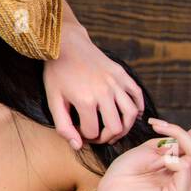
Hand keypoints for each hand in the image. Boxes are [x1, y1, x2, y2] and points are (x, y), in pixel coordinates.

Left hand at [44, 21, 143, 148]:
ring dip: (125, 127)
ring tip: (115, 131)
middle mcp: (104, 92)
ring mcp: (116, 82)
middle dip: (107, 137)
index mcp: (85, 100)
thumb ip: (63, 126)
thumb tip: (78, 146)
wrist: (66, 44)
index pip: (93, 132)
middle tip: (98, 136)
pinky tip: (130, 115)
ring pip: (130, 114)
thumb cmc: (57, 73)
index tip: (80, 132)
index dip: (86, 138)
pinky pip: (137, 95)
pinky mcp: (122, 74)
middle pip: (115, 127)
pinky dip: (137, 108)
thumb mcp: (53, 100)